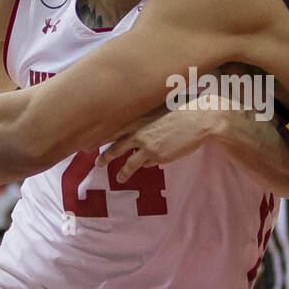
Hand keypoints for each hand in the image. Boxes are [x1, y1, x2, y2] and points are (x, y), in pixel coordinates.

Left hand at [95, 108, 223, 182]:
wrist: (200, 119)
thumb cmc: (182, 110)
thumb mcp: (158, 110)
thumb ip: (145, 120)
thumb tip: (136, 131)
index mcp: (137, 118)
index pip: (112, 130)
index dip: (100, 138)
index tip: (88, 145)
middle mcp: (138, 133)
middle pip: (115, 148)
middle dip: (105, 157)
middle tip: (97, 163)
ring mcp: (148, 147)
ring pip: (130, 163)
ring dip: (123, 172)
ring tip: (119, 178)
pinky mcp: (159, 157)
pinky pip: (148, 164)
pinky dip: (147, 165)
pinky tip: (148, 165)